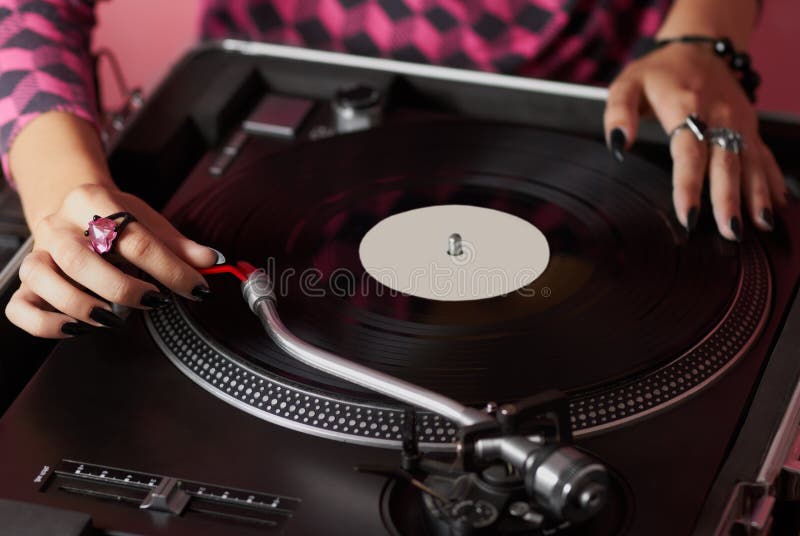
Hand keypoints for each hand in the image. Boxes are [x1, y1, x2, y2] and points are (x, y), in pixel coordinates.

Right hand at [5, 184, 217, 337]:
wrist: (70, 205)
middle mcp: (58, 225)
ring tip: (114, 318)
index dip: (172, 269)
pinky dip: (46, 324)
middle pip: (79, 258)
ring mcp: (38, 253)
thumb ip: (178, 245)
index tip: (198, 289)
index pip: (135, 239)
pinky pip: (19, 307)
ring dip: (81, 305)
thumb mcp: (147, 220)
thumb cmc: (113, 218)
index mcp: (92, 200)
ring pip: (42, 278)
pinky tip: (77, 328)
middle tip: (154, 301)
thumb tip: (211, 260)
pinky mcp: (25, 281)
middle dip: (122, 287)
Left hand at [604, 42, 786, 240]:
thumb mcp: (627, 84)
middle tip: (729, 232)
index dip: (688, 187)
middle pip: (724, 164)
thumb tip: (618, 144)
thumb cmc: (657, 72)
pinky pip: (763, 155)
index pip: (688, 154)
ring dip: (756, 194)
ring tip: (759, 224)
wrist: (697, 47)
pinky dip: (771, 179)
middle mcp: (717, 116)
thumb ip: (618, 113)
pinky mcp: (748, 125)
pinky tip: (776, 203)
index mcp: (685, 107)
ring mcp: (737, 122)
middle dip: (728, 200)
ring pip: (750, 162)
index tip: (689, 216)